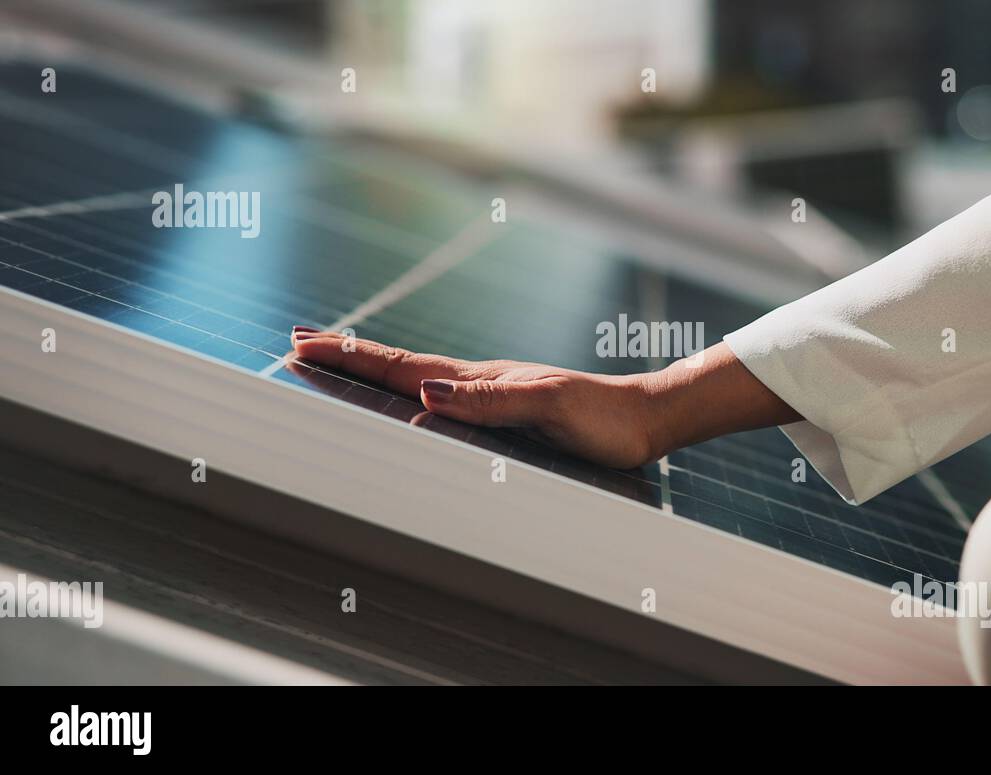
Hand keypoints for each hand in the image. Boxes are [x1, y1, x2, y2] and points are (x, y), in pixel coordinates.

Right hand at [290, 327, 800, 468]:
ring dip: (375, 375)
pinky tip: (409, 402)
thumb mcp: (549, 405)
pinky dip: (411, 398)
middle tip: (299, 345)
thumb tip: (427, 393)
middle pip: (401, 369)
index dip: (352, 357)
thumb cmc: (604, 417)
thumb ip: (492, 399)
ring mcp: (492, 397)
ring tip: (338, 364)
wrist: (648, 419)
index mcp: (482, 379)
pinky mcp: (508, 416)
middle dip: (349, 357)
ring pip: (420, 384)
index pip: (404, 368)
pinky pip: (445, 405)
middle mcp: (480, 384)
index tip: (302, 343)